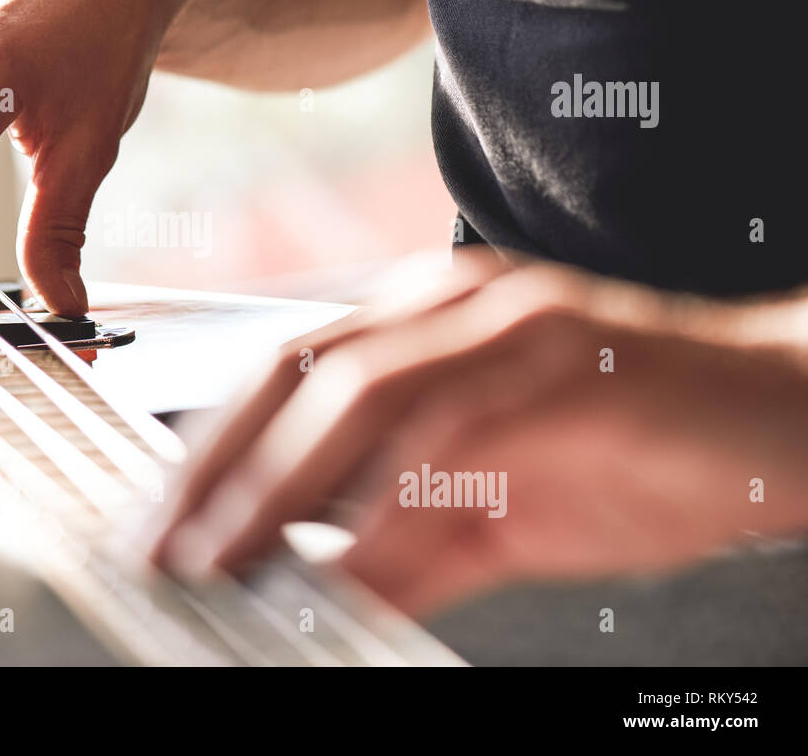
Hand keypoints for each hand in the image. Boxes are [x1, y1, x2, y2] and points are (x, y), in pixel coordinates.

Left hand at [143, 251, 807, 615]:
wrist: (774, 422)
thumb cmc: (635, 453)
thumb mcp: (493, 516)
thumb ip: (400, 548)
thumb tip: (316, 597)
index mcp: (415, 327)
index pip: (280, 378)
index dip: (207, 453)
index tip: (158, 525)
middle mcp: (443, 306)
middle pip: (291, 371)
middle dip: (211, 468)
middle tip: (161, 549)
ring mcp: (499, 320)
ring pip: (353, 388)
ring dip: (274, 482)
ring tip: (219, 556)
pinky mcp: (557, 355)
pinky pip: (448, 422)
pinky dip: (385, 497)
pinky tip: (344, 561)